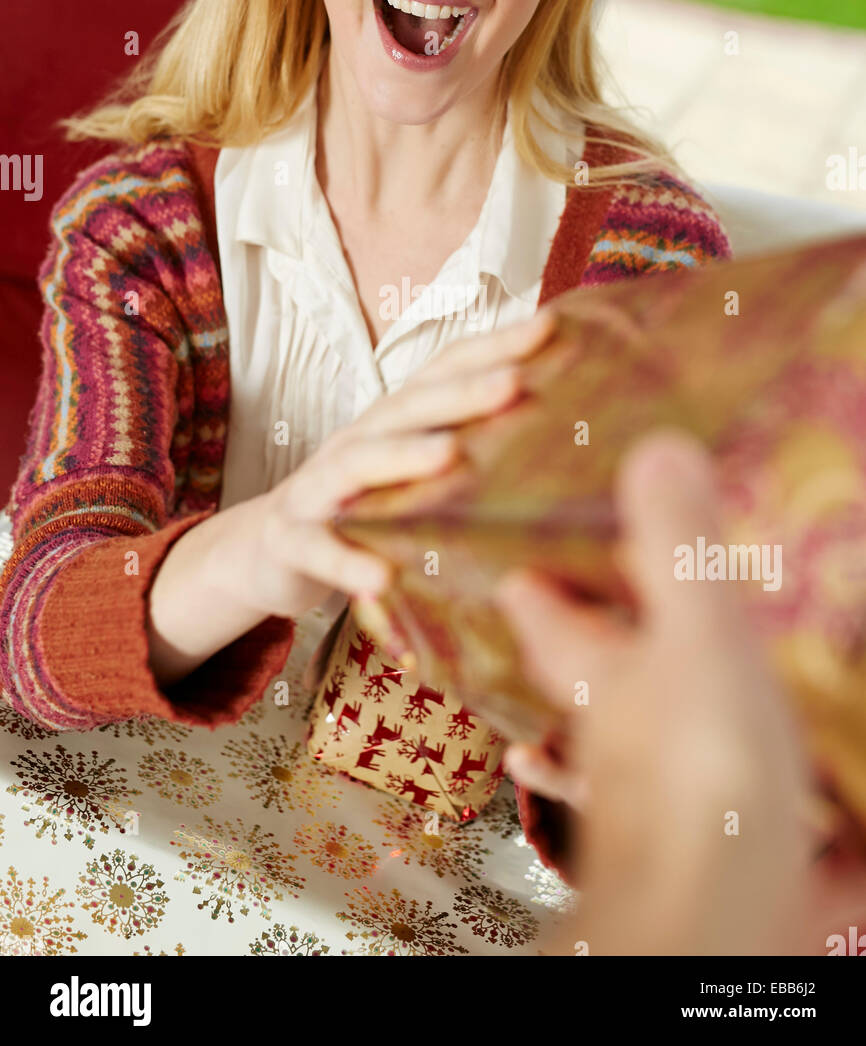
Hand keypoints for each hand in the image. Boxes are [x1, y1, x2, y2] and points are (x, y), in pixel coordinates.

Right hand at [251, 307, 559, 620]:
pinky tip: (382, 576)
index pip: (444, 372)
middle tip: (513, 384)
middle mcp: (356, 441)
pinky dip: (346, 561)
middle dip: (461, 393)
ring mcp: (318, 488)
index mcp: (393, 421)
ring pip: (357, 464)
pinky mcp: (292, 538)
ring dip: (403, 456)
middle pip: (409, 408)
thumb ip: (461, 446)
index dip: (492, 347)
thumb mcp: (408, 470)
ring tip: (449, 456)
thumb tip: (554, 433)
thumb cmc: (360, 504)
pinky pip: (319, 549)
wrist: (271, 546)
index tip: (548, 328)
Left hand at [498, 429, 812, 955]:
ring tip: (711, 666)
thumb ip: (678, 548)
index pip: (542, 616)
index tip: (524, 552)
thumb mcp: (696, 636)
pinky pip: (744, 809)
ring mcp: (667, 796)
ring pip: (656, 739)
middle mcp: (618, 738)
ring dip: (674, 705)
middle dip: (606, 637)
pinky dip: (770, 793)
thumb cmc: (696, 773)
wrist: (722, 924)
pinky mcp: (728, 845)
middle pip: (596, 677)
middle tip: (621, 594)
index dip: (531, 582)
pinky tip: (815, 800)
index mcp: (599, 678)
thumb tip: (655, 448)